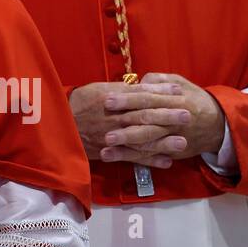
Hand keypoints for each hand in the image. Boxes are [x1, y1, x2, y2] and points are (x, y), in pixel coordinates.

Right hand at [69, 80, 186, 166]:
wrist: (59, 124)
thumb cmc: (81, 103)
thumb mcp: (99, 88)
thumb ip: (123, 89)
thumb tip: (144, 85)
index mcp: (113, 100)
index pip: (140, 96)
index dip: (160, 94)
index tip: (178, 92)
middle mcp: (115, 119)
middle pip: (144, 117)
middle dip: (167, 117)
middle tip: (188, 116)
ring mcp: (114, 138)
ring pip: (141, 140)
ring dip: (163, 142)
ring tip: (182, 143)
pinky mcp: (111, 152)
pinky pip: (132, 158)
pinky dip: (149, 161)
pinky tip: (166, 162)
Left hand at [100, 72, 225, 163]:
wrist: (218, 125)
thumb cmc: (195, 100)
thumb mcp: (181, 83)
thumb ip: (159, 80)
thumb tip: (139, 80)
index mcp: (176, 100)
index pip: (149, 99)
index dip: (128, 100)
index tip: (108, 100)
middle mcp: (175, 120)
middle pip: (148, 121)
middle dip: (125, 124)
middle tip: (103, 125)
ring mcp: (173, 138)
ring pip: (148, 141)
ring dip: (126, 145)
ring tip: (106, 145)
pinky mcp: (172, 152)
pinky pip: (151, 156)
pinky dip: (133, 157)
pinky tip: (116, 156)